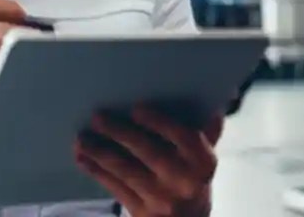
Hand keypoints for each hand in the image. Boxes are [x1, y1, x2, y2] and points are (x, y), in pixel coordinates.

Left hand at [74, 106, 224, 216]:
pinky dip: (97, 172)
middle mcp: (184, 182)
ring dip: (100, 153)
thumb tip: (221, 99)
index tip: (137, 109)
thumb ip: (206, 130)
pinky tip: (84, 159)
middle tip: (98, 117)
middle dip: (120, 133)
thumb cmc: (193, 180)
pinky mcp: (143, 214)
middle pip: (148, 152)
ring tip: (82, 138)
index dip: (159, 122)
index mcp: (203, 162)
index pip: (183, 137)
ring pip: (126, 171)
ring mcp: (162, 200)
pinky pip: (115, 188)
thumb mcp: (204, 157)